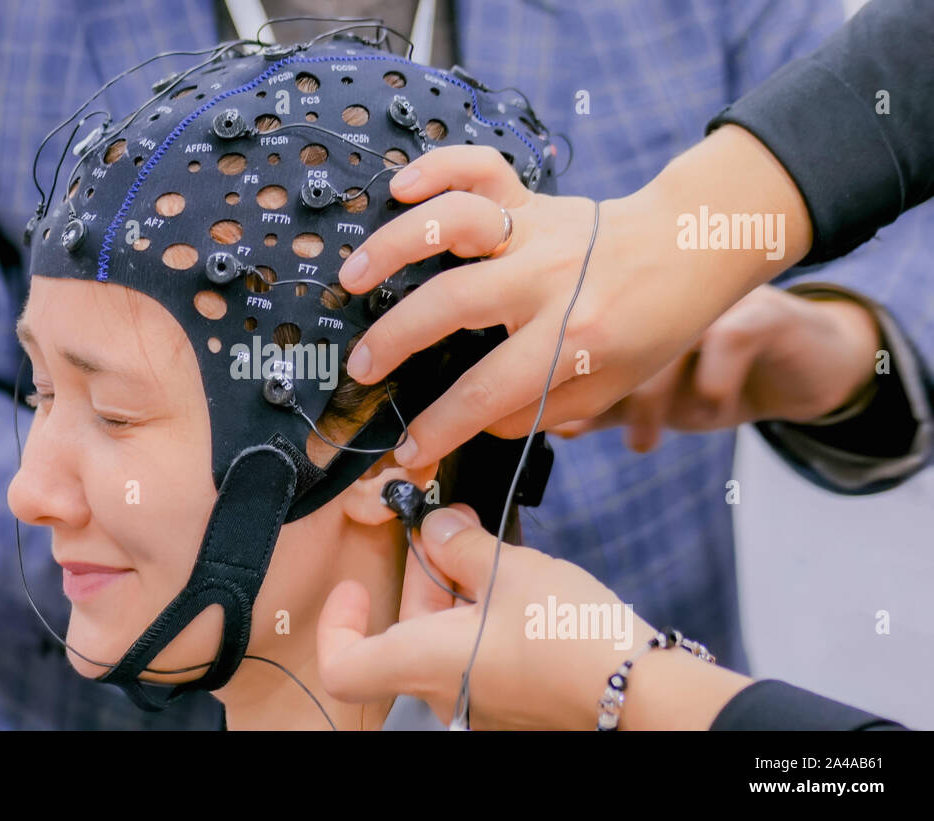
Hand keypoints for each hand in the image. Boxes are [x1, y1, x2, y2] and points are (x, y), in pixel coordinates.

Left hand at [316, 505, 656, 729]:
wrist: (642, 692)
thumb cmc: (572, 639)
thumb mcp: (510, 570)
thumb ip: (462, 545)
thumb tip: (438, 528)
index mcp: (427, 665)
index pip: (346, 667)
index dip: (340, 625)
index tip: (355, 588)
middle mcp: (447, 695)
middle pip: (407, 636)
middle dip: (425, 577)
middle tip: (449, 531)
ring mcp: (483, 706)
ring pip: (447, 642)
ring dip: (459, 592)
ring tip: (489, 547)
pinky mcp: (517, 705)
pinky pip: (482, 657)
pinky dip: (486, 618)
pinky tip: (517, 583)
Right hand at [336, 126, 812, 469]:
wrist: (691, 247)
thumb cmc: (649, 324)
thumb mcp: (606, 387)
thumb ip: (537, 410)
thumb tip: (473, 419)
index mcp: (573, 336)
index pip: (488, 391)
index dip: (440, 427)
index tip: (408, 449)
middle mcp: (549, 277)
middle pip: (454, 303)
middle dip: (395, 340)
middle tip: (361, 367)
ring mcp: (537, 230)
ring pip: (457, 221)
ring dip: (396, 245)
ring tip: (354, 275)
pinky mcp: (532, 198)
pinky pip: (479, 168)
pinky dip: (437, 169)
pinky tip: (400, 188)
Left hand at [551, 285, 881, 450]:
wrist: (807, 365)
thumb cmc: (718, 373)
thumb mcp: (653, 395)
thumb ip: (604, 407)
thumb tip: (555, 427)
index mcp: (631, 299)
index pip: (579, 330)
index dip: (560, 376)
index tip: (555, 422)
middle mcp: (665, 289)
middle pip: (610, 331)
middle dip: (600, 391)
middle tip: (605, 435)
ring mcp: (712, 295)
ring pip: (663, 340)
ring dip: (650, 401)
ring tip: (643, 439)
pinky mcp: (761, 312)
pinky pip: (726, 343)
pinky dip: (713, 388)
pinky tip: (711, 410)